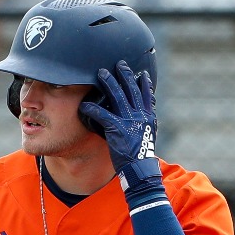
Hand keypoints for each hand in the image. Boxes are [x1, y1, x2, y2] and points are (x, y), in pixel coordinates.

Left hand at [80, 60, 160, 189]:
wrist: (140, 170)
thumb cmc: (141, 157)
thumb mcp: (148, 137)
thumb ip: (146, 124)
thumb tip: (147, 118)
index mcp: (149, 117)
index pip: (147, 95)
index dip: (144, 83)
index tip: (141, 73)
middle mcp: (141, 116)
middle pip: (132, 90)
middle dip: (125, 75)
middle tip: (119, 64)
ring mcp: (129, 121)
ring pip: (118, 96)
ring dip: (109, 83)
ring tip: (101, 73)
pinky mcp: (117, 129)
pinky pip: (102, 114)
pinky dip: (92, 108)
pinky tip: (85, 104)